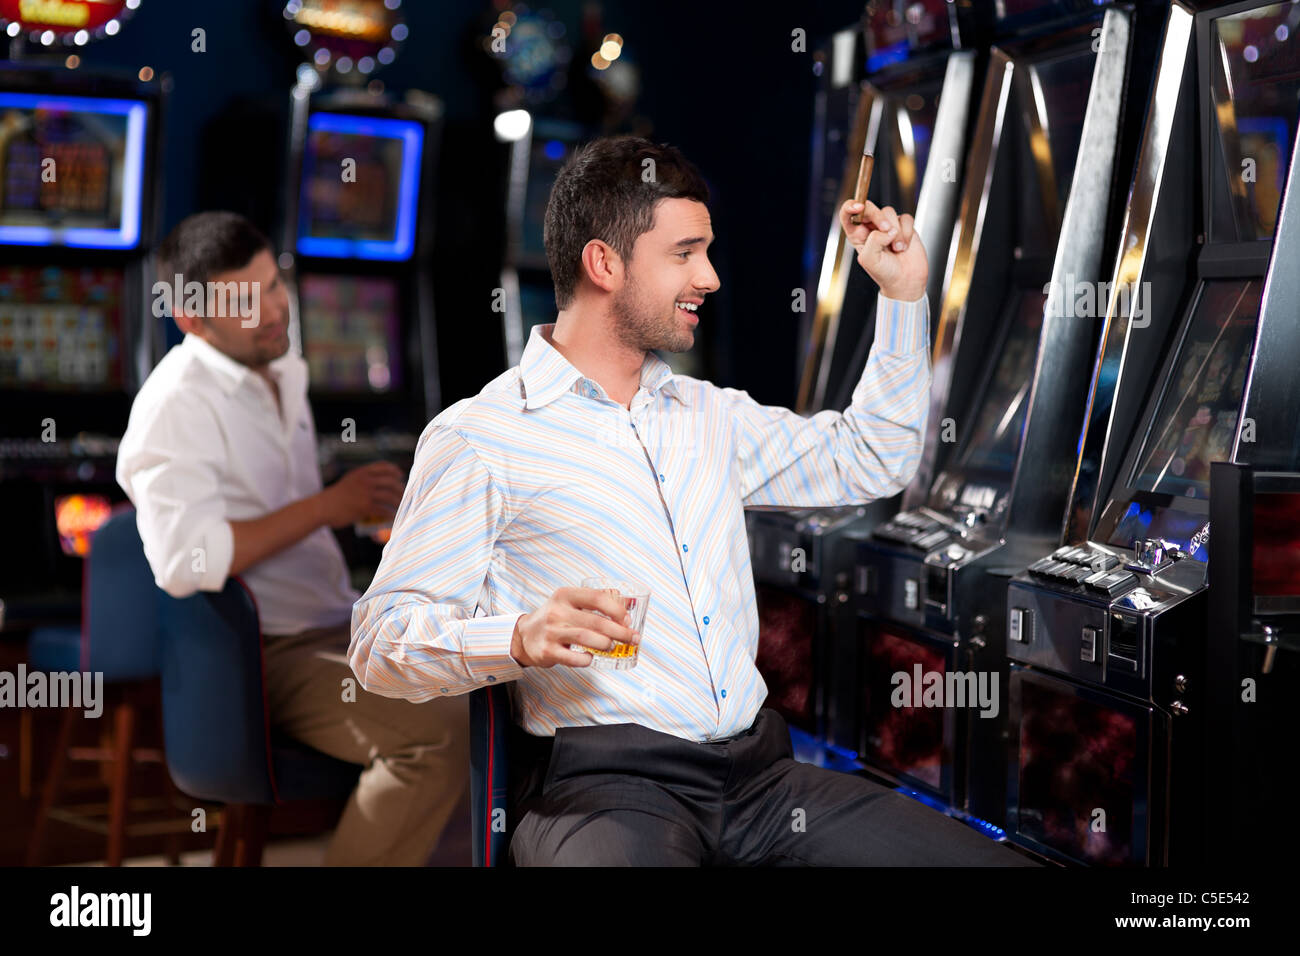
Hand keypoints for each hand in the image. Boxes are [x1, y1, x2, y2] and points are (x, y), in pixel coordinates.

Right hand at [318, 462, 404, 528]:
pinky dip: (390, 513)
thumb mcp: (350, 480)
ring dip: (398, 502)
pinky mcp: (364, 507)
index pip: (383, 466)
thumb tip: (381, 482)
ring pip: (390, 496)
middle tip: (404, 494)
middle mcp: (365, 480)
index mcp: (362, 472)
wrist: (323, 507)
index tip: (400, 475)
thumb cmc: (337, 495)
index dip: (394, 470)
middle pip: (391, 481)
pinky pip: (383, 510)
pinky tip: (392, 516)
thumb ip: (364, 478)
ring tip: (401, 506)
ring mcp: (365, 493)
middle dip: (400, 488)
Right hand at [510, 587, 637, 667]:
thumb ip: (596, 601)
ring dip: (605, 644)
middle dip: (619, 631)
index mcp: (565, 595)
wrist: (524, 636)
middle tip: (633, 638)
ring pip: (585, 637)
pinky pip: (572, 658)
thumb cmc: (555, 618)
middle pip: (595, 621)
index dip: (616, 609)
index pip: (596, 598)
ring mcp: (551, 632)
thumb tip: (631, 603)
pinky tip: (591, 658)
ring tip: (613, 647)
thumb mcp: (570, 602)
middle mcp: (557, 612)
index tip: (628, 620)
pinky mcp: (547, 651)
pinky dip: (586, 659)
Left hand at [840, 199, 927, 301]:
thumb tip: (887, 229)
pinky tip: (905, 246)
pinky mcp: (903, 226)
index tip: (858, 207)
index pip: (847, 214)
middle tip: (886, 229)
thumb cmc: (884, 273)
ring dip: (895, 231)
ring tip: (897, 249)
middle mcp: (871, 228)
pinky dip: (907, 232)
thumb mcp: (870, 260)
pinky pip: (906, 218)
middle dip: (878, 216)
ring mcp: (888, 225)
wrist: (905, 281)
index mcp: (857, 235)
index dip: (850, 206)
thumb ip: (874, 241)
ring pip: (889, 212)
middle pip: (869, 207)